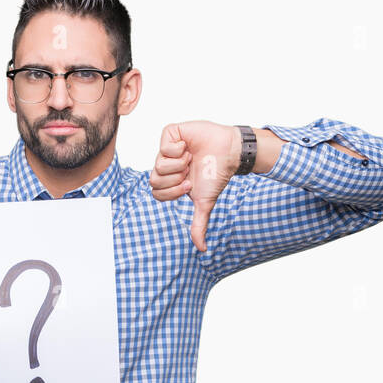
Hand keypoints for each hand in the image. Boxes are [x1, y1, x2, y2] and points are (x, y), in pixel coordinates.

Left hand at [148, 120, 241, 251]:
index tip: (189, 185)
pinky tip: (188, 147)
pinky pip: (163, 146)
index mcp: (170, 180)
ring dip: (178, 164)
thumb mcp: (204, 202)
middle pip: (154, 180)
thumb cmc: (216, 175)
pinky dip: (178, 149)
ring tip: (190, 158)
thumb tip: (202, 249)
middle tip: (189, 173)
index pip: (156, 193)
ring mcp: (167, 149)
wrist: (229, 153)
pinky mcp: (171, 133)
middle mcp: (166, 165)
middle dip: (175, 179)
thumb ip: (199, 224)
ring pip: (158, 164)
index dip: (172, 191)